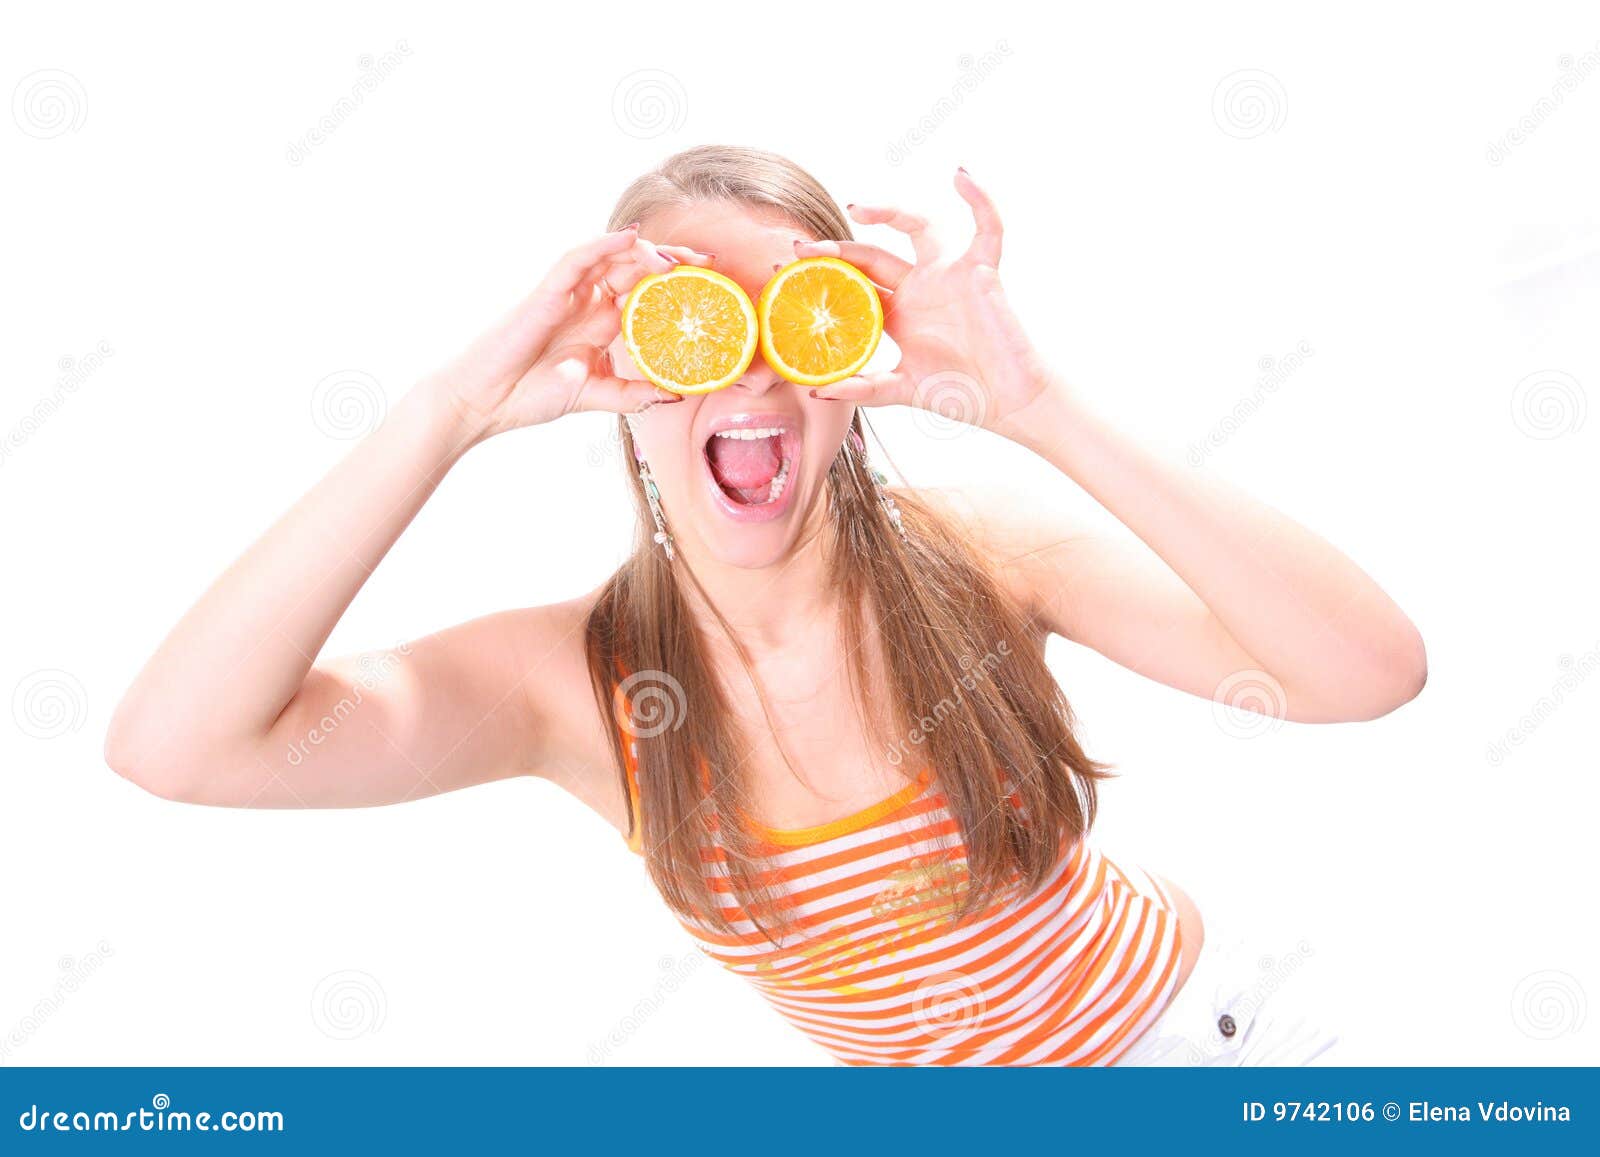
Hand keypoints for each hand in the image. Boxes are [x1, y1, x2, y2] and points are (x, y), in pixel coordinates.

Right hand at [429, 226, 713, 441]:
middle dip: (673, 259)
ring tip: (680, 258)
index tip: (713, 284)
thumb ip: (635, 394)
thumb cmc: (531, 395)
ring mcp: (568, 294)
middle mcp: (587, 301)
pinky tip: (630, 239)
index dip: (678, 282)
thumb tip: (678, 393)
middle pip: (636, 266)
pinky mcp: (547, 293)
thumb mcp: (598, 397)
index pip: (646, 290)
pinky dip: (604, 245)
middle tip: (709, 261)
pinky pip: (577, 259)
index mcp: (600, 321)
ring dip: (647, 251)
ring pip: (612, 256)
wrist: (485, 403)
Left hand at [798, 169, 1063, 441]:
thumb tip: (815, 389)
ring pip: (918, 229)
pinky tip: (962, 176)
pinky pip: (987, 228)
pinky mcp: (982, 271)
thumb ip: (864, 387)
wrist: (1008, 402)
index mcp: (898, 314)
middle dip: (836, 250)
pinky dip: (981, 200)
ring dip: (890, 212)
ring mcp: (949, 276)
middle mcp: (919, 289)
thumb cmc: (961, 395)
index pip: (853, 286)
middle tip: (799, 248)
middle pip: (872, 255)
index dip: (821, 277)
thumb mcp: (902, 390)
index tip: (784, 270)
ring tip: (855, 208)